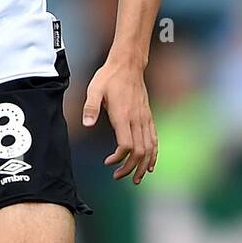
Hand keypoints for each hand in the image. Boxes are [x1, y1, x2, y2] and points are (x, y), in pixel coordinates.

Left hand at [82, 57, 156, 183]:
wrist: (129, 65)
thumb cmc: (109, 77)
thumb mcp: (94, 89)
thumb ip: (90, 107)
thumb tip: (87, 124)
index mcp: (123, 115)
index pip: (126, 145)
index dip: (118, 158)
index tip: (108, 162)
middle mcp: (137, 119)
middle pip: (139, 151)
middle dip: (130, 168)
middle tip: (118, 176)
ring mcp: (145, 118)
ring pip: (149, 148)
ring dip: (143, 165)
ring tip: (136, 178)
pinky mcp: (148, 117)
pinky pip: (154, 139)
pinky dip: (153, 154)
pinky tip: (150, 164)